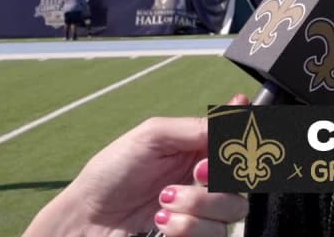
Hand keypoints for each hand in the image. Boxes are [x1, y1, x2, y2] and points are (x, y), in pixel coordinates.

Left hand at [23, 93, 250, 236]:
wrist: (85, 220)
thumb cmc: (111, 172)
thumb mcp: (152, 136)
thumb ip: (197, 126)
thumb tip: (239, 109)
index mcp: (200, 148)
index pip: (242, 141)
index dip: (248, 141)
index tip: (232, 143)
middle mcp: (207, 179)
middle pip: (246, 178)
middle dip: (220, 176)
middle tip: (195, 173)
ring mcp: (202, 211)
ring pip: (235, 209)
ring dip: (199, 204)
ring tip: (164, 202)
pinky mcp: (195, 235)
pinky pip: (216, 234)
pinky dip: (188, 227)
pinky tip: (162, 220)